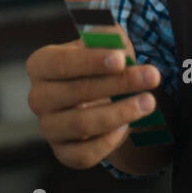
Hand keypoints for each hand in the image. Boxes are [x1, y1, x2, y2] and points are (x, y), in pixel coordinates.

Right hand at [26, 27, 162, 169]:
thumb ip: (109, 38)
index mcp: (41, 65)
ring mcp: (48, 127)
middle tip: (152, 76)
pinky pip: (83, 154)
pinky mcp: (63, 152)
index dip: (90, 62)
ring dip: (120, 113)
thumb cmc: (102, 65)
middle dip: (117, 84)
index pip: (59, 63)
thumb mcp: (106, 44)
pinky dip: (108, 142)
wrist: (103, 97)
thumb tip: (116, 43)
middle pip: (75, 93)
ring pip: (81, 125)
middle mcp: (39, 97)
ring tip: (148, 102)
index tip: (121, 59)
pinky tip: (126, 126)